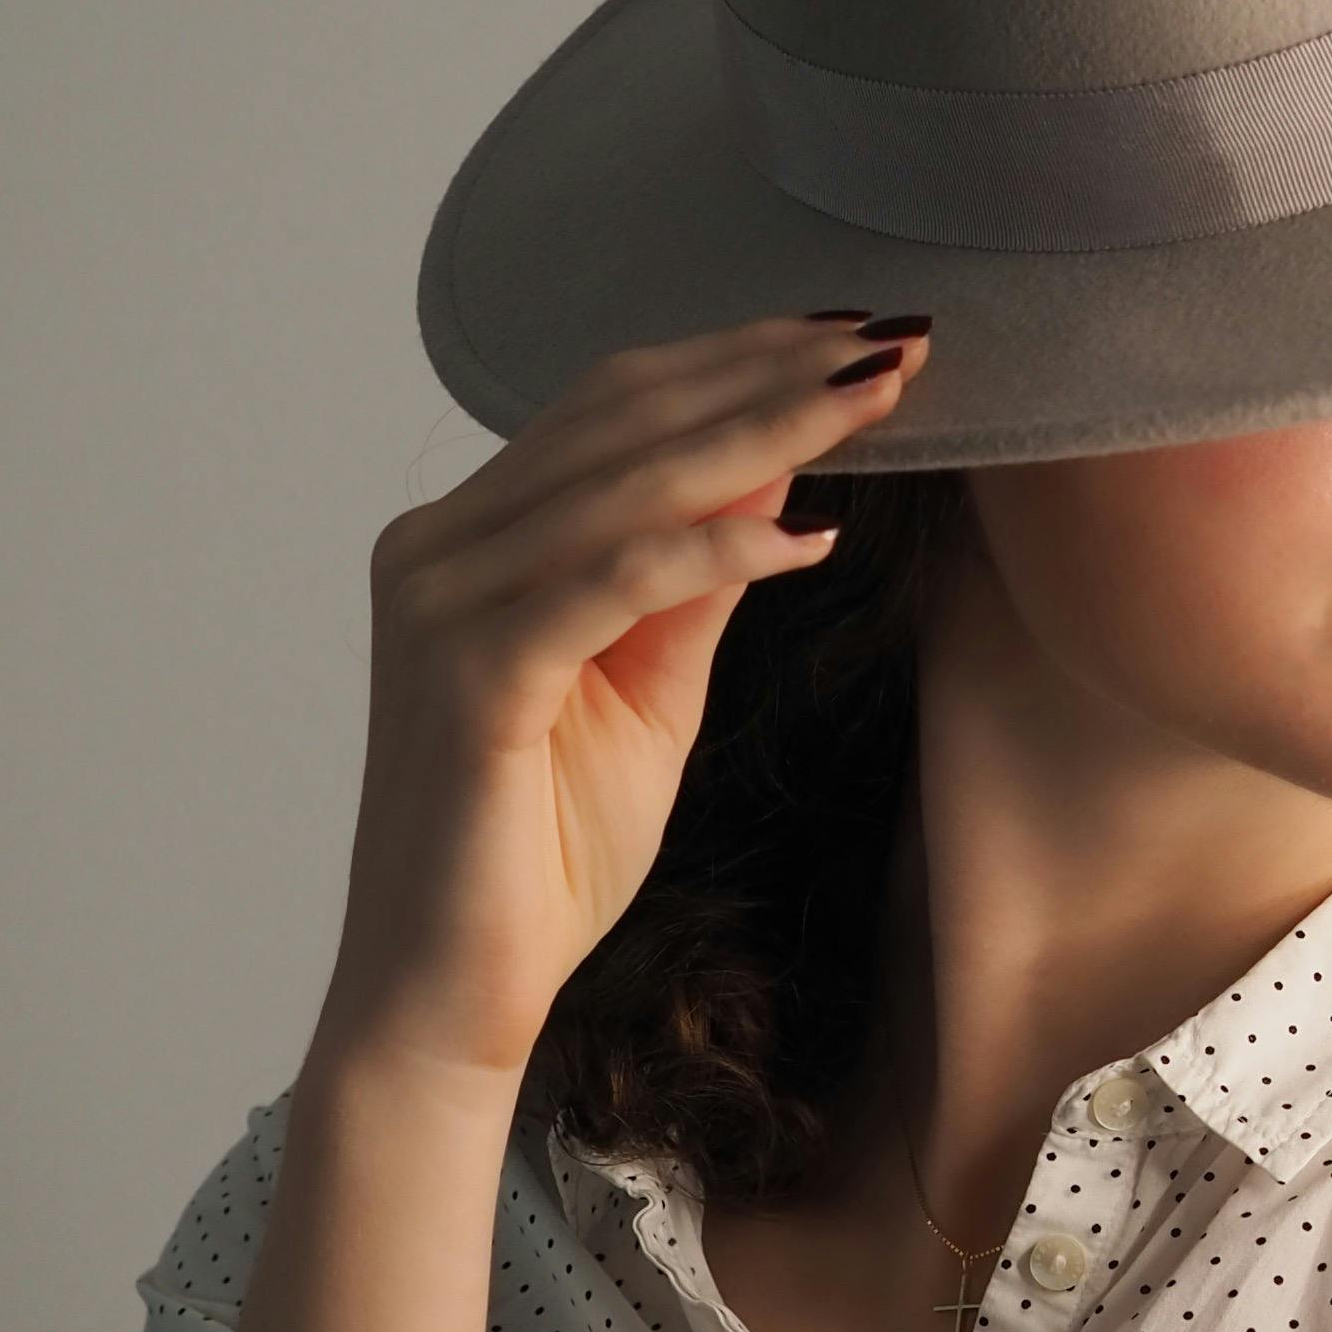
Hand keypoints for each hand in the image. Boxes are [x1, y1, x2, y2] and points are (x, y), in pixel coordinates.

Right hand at [313, 312, 930, 1093]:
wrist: (452, 996)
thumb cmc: (541, 853)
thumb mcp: (652, 689)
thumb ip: (696, 576)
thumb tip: (777, 459)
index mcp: (470, 538)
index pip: (615, 407)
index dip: (739, 360)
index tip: (858, 336)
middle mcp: (438, 548)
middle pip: (624, 418)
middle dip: (770, 374)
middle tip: (893, 342)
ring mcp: (441, 605)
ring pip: (623, 483)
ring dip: (764, 433)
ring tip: (876, 403)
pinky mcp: (468, 675)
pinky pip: (609, 582)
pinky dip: (712, 549)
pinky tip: (808, 535)